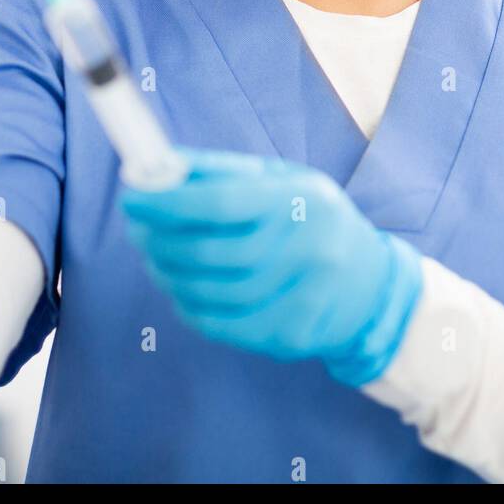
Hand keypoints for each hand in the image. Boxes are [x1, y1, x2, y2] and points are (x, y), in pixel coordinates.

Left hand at [121, 148, 422, 385]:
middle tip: (138, 231)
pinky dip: (189, 308)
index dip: (166, 204)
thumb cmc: (311, 219)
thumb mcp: (281, 180)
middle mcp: (304, 248)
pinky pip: (221, 325)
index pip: (218, 203)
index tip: (132, 198)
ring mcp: (301, 297)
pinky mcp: (291, 335)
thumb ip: (221, 172)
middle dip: (159, 242)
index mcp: (299, 200)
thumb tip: (155, 167)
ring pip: (209, 293)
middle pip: (207, 253)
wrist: (371, 282)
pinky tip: (182, 291)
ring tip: (157, 259)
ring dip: (169, 275)